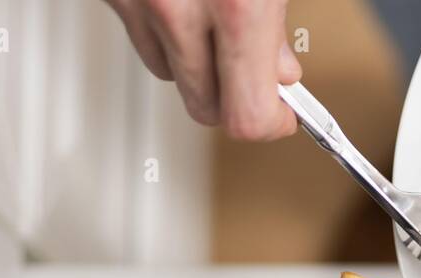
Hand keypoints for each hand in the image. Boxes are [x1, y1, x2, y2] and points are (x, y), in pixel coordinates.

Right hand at [105, 0, 302, 140]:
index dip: (272, 121)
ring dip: (195, 60)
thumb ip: (276, 22)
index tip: (284, 113)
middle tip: (255, 67)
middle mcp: (177, 8)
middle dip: (234, 94)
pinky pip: (140, 33)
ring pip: (168, 73)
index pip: (248, 117)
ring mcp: (136, 1)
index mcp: (236, 5)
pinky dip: (163, 26)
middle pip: (204, 108)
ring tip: (214, 16)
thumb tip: (281, 71)